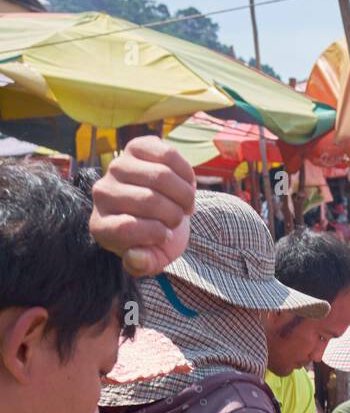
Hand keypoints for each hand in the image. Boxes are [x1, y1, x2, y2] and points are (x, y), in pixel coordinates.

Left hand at [90, 136, 194, 275]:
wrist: (165, 211)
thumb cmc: (158, 238)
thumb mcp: (154, 258)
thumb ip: (145, 265)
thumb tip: (134, 256)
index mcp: (101, 227)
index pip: (126, 227)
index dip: (156, 233)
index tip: (165, 235)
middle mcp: (102, 194)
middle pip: (149, 200)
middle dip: (175, 214)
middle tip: (178, 219)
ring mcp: (117, 167)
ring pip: (162, 176)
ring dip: (184, 195)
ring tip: (184, 203)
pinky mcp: (136, 147)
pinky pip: (168, 155)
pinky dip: (186, 173)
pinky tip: (185, 184)